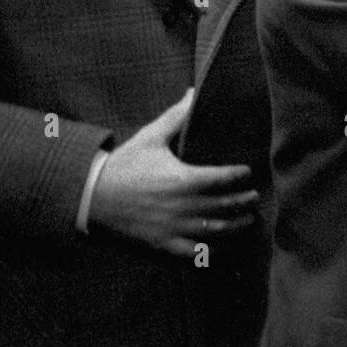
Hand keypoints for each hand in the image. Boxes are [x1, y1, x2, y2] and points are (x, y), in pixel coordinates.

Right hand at [86, 89, 260, 257]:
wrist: (91, 197)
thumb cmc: (124, 165)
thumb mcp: (150, 138)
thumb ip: (175, 117)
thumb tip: (192, 93)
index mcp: (185, 179)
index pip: (224, 178)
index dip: (240, 176)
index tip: (248, 173)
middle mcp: (185, 206)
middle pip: (226, 205)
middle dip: (244, 201)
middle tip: (255, 197)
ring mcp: (175, 228)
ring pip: (216, 231)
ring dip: (236, 226)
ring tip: (248, 220)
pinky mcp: (164, 246)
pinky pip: (195, 254)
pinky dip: (212, 252)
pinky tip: (222, 248)